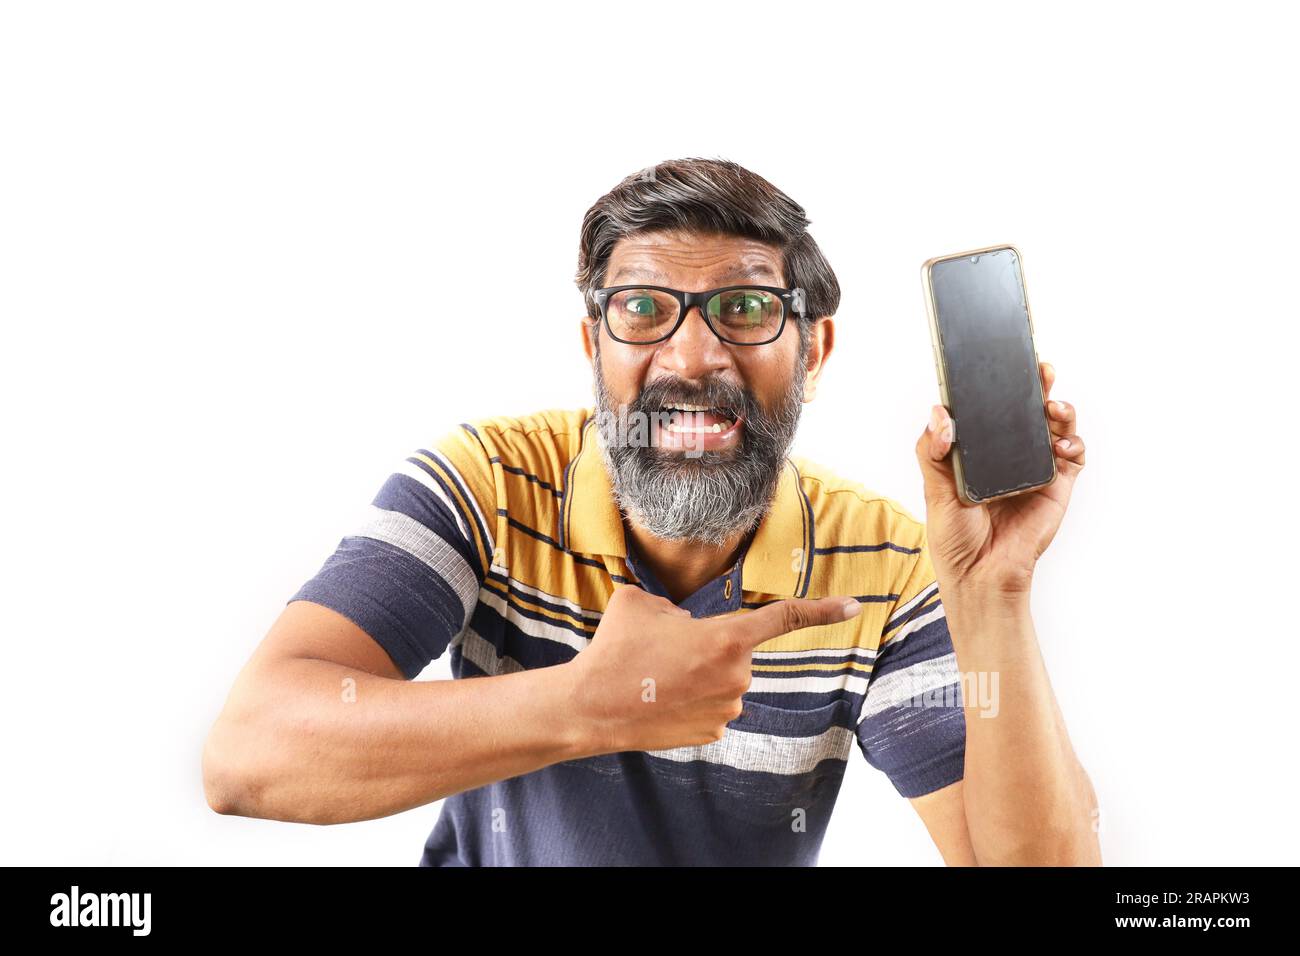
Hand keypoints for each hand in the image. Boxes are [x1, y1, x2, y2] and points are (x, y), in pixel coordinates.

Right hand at [566, 585, 860, 753]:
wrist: (591, 706)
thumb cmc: (615, 648)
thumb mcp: (639, 602)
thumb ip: (673, 606)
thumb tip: (680, 622)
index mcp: (727, 637)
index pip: (783, 618)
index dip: (822, 610)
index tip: (854, 606)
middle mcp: (738, 675)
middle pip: (732, 650)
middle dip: (705, 647)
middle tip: (662, 653)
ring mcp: (728, 707)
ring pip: (721, 678)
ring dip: (695, 674)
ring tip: (654, 677)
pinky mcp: (713, 732)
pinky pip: (711, 705)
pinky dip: (690, 700)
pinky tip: (662, 700)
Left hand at [915, 360, 1085, 595]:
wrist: (980, 573)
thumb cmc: (955, 534)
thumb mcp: (935, 488)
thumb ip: (932, 450)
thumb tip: (939, 414)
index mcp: (979, 450)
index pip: (991, 410)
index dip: (999, 386)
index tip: (1003, 363)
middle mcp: (1008, 454)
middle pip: (1028, 411)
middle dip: (1038, 386)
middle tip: (1041, 371)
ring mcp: (1035, 467)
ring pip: (1055, 427)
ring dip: (1060, 411)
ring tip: (1052, 408)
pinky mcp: (1057, 485)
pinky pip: (1073, 456)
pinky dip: (1073, 442)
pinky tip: (1063, 443)